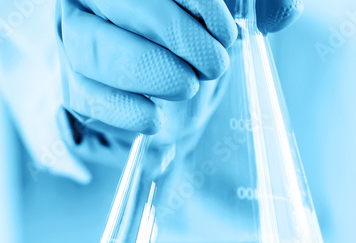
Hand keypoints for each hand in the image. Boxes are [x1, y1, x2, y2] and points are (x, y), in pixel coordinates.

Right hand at [57, 0, 301, 141]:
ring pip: (89, 48)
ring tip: (187, 86)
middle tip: (213, 65)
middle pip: (117, 4)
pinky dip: (122, 111)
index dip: (195, 3)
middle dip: (176, 35)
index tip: (226, 33)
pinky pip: (82, 97)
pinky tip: (155, 119)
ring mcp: (74, 41)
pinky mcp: (74, 87)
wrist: (174, 83)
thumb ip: (261, 2)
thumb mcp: (230, 13)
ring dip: (147, 70)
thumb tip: (282, 15)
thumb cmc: (200, 36)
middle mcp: (90, 1)